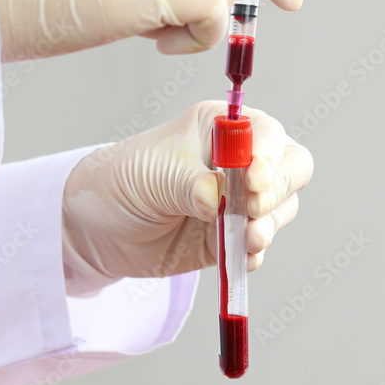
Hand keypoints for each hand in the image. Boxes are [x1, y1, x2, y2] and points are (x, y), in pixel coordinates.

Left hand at [60, 102, 312, 294]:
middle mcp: (240, 161)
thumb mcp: (155, 173)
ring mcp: (239, 201)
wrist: (95, 226)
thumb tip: (221, 200)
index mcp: (223, 128)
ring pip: (281, 209)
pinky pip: (259, 246)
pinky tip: (238, 255)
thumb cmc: (122, 179)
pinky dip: (254, 253)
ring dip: (268, 225)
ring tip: (245, 239)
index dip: (269, 157)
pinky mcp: (232, 237)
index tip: (252, 182)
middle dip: (277, 192)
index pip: (268, 135)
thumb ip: (193, 184)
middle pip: (290, 170)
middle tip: (252, 210)